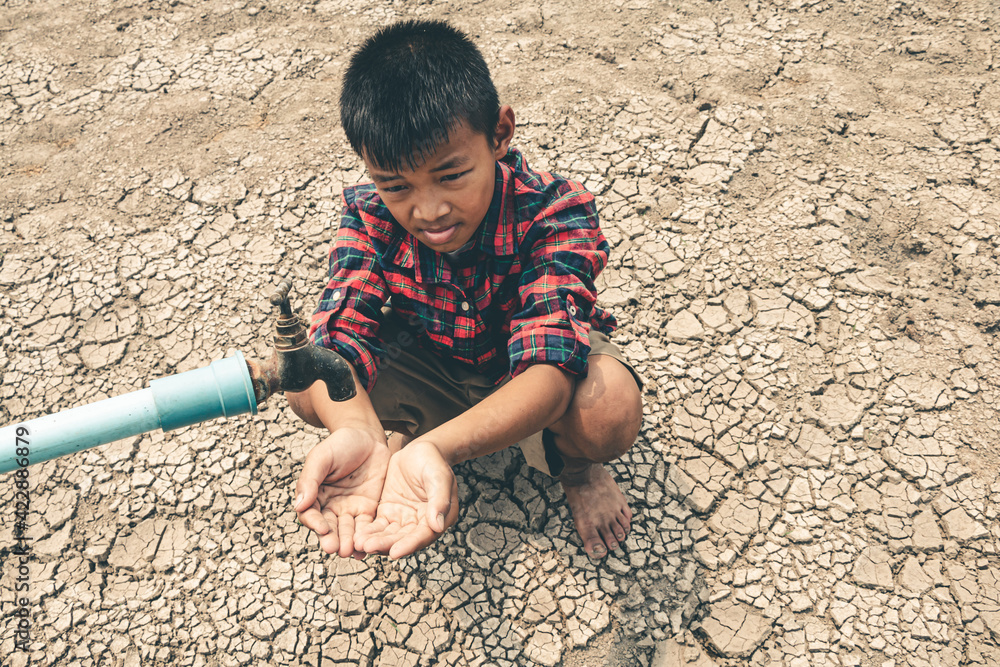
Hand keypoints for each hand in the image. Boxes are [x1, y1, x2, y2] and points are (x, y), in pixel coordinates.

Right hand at [294, 427, 389, 557]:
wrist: (368, 437)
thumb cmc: (341, 444)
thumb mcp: (322, 456)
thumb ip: (310, 479)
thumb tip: (299, 504)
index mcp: (314, 494)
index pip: (310, 514)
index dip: (314, 523)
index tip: (321, 529)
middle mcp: (330, 506)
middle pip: (329, 527)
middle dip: (331, 539)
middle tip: (335, 549)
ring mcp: (349, 509)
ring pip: (347, 531)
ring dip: (348, 542)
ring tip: (351, 551)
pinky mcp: (368, 509)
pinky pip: (366, 526)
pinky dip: (366, 537)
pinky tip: (367, 547)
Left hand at [357, 440, 458, 558]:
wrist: (419, 449)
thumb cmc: (433, 461)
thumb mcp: (438, 476)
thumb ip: (439, 499)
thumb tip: (437, 525)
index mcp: (440, 517)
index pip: (424, 535)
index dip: (409, 545)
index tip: (394, 552)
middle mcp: (422, 523)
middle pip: (403, 539)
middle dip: (386, 544)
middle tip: (368, 547)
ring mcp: (404, 519)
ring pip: (389, 535)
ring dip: (375, 541)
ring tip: (359, 543)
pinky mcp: (389, 513)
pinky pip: (378, 526)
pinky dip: (369, 531)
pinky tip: (356, 535)